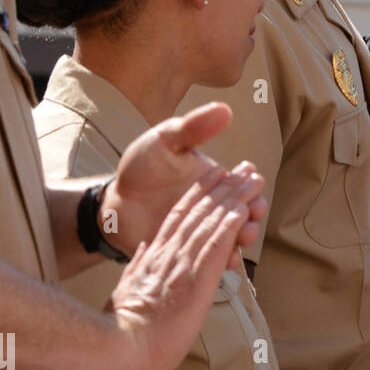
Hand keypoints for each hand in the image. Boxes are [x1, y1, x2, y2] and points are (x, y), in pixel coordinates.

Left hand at [101, 103, 266, 265]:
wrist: (115, 202)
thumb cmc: (141, 167)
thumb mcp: (165, 142)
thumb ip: (193, 128)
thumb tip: (225, 109)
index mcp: (215, 183)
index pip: (245, 185)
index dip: (253, 186)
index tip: (254, 182)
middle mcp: (214, 208)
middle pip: (246, 213)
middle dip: (254, 213)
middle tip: (253, 211)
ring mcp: (203, 231)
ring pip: (234, 237)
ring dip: (243, 236)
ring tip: (244, 235)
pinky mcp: (190, 250)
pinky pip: (211, 259)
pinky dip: (222, 259)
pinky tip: (225, 256)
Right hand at [104, 168, 258, 369]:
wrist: (124, 349)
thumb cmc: (122, 327)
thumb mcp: (126, 287)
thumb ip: (137, 265)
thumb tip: (145, 249)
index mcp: (154, 256)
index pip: (179, 216)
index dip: (200, 193)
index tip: (215, 174)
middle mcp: (170, 254)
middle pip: (201, 212)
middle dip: (226, 187)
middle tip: (246, 168)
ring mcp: (183, 264)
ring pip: (213, 223)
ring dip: (237, 199)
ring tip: (255, 179)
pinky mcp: (196, 279)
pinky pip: (216, 245)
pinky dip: (231, 224)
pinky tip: (246, 209)